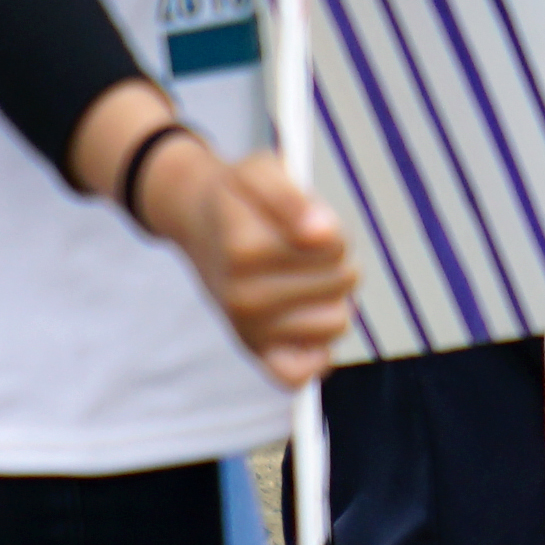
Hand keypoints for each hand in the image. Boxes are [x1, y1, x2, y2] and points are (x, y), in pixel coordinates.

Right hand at [164, 146, 361, 384]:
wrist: (198, 219)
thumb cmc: (239, 196)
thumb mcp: (262, 172)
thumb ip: (292, 197)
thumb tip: (323, 234)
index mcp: (245, 251)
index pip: (336, 246)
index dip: (332, 229)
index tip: (305, 221)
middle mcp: (241, 296)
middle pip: (346, 280)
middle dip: (337, 259)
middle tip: (301, 248)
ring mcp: (247, 329)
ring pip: (337, 322)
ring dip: (331, 298)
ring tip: (303, 279)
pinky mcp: (255, 352)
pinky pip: (300, 373)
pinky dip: (313, 353)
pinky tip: (305, 324)